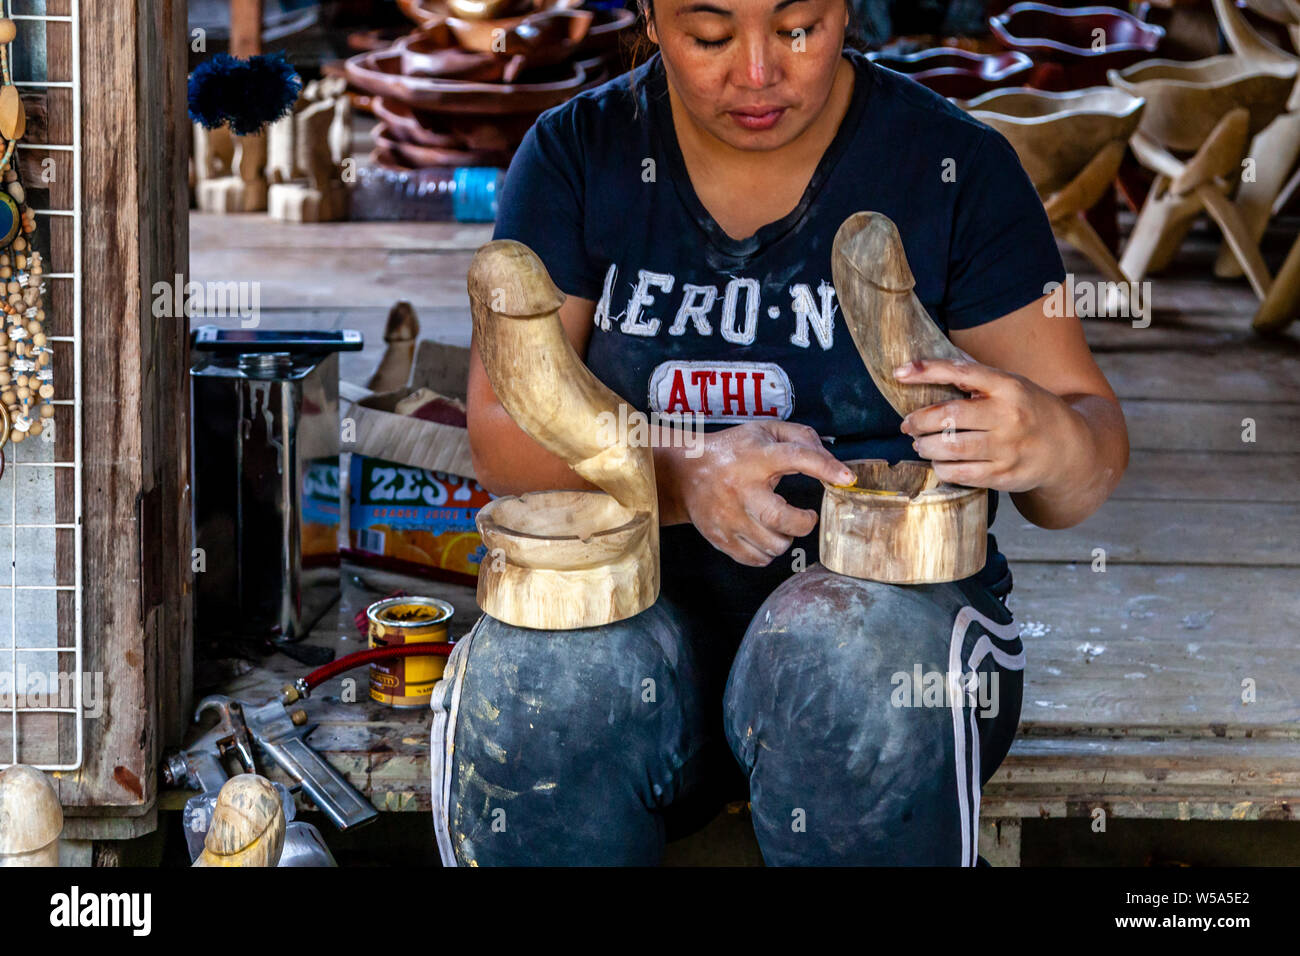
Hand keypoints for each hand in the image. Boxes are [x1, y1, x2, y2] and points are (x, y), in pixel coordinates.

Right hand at [674, 421, 855, 566]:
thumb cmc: (734, 451)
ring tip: (779, 524)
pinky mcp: (720, 538)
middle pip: (781, 518)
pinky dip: (768, 552)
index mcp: (756, 456)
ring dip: (785, 537)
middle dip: (804, 522)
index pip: (796, 457)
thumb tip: (831, 463)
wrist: (684, 474)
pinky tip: (764, 535)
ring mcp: (729, 517)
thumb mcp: (765, 431)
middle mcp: (741, 488)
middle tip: (805, 516)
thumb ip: (802, 438)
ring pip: (773, 545)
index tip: (847, 479)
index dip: (825, 467)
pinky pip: (756, 559)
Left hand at [895, 357, 1082, 493]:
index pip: (960, 372)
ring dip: (925, 446)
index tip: (899, 373)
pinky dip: (941, 468)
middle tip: (907, 424)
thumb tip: (927, 365)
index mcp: (1008, 386)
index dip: (926, 371)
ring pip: (949, 448)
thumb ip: (976, 378)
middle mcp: (1008, 415)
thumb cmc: (1030, 411)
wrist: (1070, 449)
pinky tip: (939, 462)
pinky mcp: (1004, 475)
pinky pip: (960, 473)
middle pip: (948, 417)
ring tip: (920, 443)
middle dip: (918, 420)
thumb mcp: (1012, 385)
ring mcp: (1007, 448)